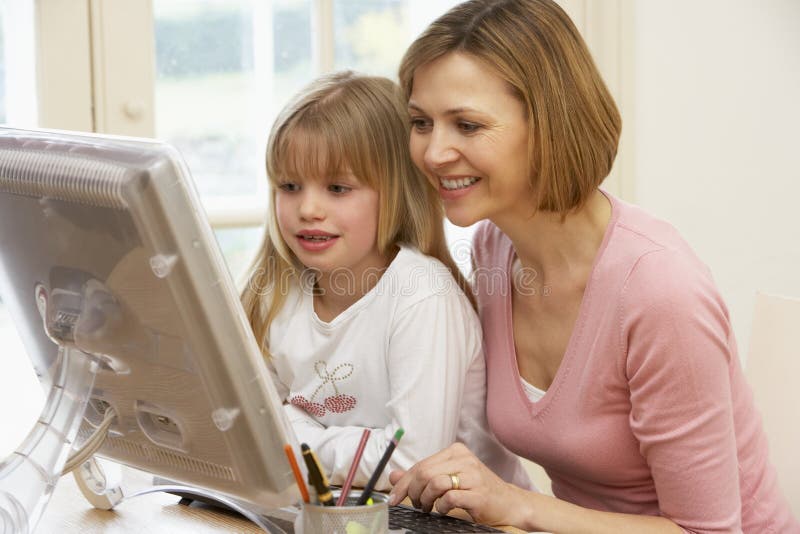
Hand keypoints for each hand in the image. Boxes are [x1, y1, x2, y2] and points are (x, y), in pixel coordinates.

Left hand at [388, 443, 526, 526]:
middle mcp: (464, 459)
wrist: (508, 503)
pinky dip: (441, 507)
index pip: (421, 464)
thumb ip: (421, 477)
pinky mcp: (478, 493)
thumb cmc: (477, 490)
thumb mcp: (448, 479)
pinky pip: (449, 498)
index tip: (394, 497)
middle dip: (412, 492)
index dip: (404, 482)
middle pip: (425, 472)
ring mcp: (472, 475)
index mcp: (455, 452)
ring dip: (425, 500)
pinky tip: (444, 510)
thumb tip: (394, 476)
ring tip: (428, 507)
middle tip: (414, 504)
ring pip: (434, 483)